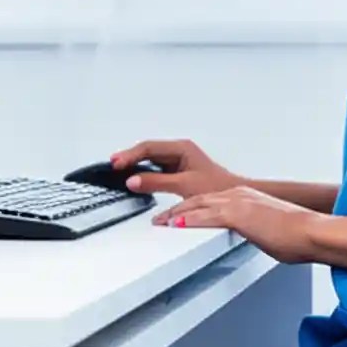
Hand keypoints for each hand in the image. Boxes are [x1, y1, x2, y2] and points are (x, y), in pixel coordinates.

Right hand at [110, 139, 242, 197]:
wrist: (234, 198)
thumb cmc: (217, 188)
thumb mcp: (184, 185)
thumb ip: (157, 182)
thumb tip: (133, 180)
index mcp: (182, 148)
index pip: (149, 148)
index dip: (131, 155)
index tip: (117, 163)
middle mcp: (179, 152)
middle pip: (147, 151)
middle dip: (129, 157)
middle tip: (112, 165)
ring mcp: (178, 162)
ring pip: (150, 160)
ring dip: (135, 165)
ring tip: (118, 171)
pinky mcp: (177, 173)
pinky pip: (155, 170)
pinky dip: (143, 173)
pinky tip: (134, 179)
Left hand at [153, 185, 323, 263]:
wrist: (311, 231)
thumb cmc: (299, 234)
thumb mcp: (271, 230)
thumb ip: (257, 231)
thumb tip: (256, 239)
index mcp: (247, 196)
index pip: (211, 200)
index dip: (192, 208)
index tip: (179, 215)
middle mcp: (239, 195)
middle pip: (198, 199)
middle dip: (177, 209)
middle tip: (161, 218)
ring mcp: (237, 203)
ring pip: (197, 205)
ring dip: (176, 214)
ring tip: (160, 222)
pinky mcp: (238, 214)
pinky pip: (206, 217)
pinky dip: (188, 220)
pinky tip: (175, 225)